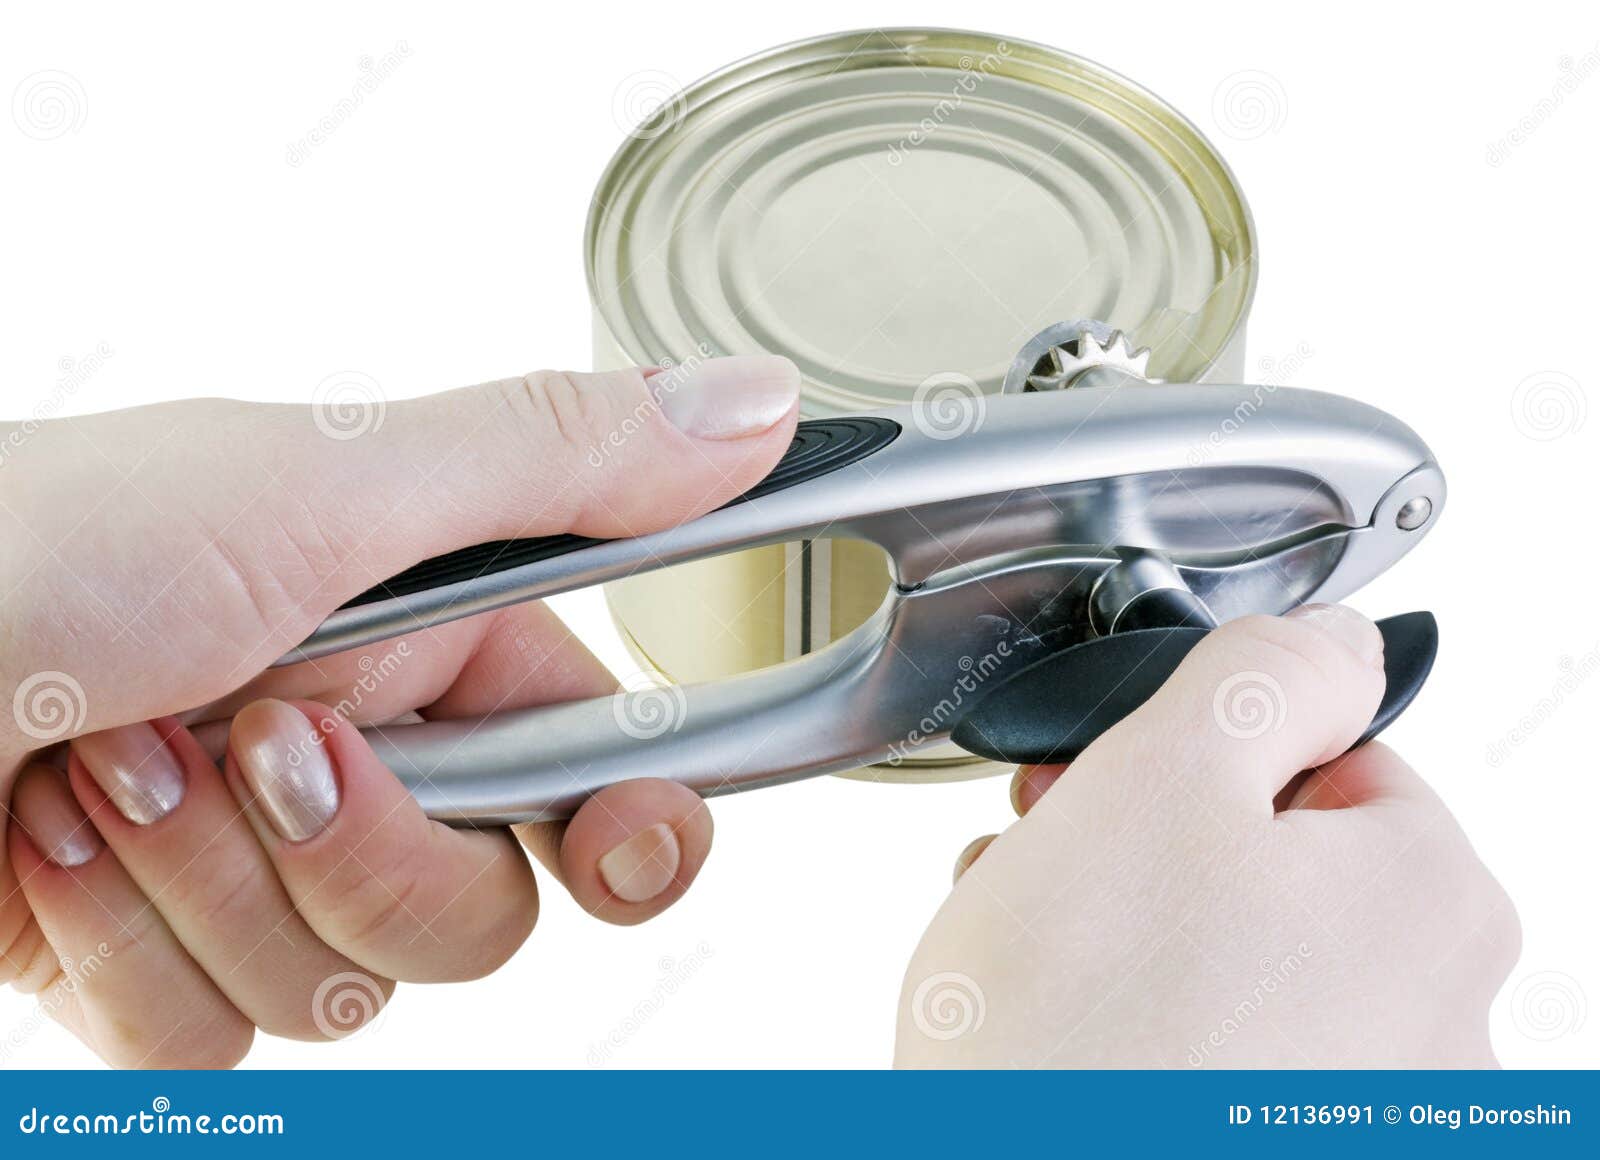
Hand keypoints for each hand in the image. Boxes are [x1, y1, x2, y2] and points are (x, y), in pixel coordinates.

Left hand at [0, 355, 798, 1066]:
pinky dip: (119, 953)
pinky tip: (44, 850)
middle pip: (482, 910)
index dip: (633, 827)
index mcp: (419, 638)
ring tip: (107, 765)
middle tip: (260, 737)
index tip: (622, 848)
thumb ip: (557, 464)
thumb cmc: (28, 547)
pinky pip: (210, 1039)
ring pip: (342, 991)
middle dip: (367, 849)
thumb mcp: (319, 491)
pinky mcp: (140, 956)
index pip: (598, 762)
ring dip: (210, 886)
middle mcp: (345, 754)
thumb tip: (750, 407)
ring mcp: (243, 864)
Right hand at [896, 604, 1518, 1067]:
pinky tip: (1063, 1038)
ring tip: (1042, 967)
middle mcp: (1439, 1027)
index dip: (1198, 756)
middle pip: (1273, 863)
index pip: (1329, 754)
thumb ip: (1264, 671)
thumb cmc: (1085, 1042)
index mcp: (1435, 903)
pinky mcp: (1274, 1142)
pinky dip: (1140, 1026)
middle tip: (1060, 869)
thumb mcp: (1162, 776)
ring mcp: (1366, 1112)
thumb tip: (1339, 637)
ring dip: (1129, 936)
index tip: (1119, 788)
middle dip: (1148, 849)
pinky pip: (1214, 1052)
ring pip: (1231, 961)